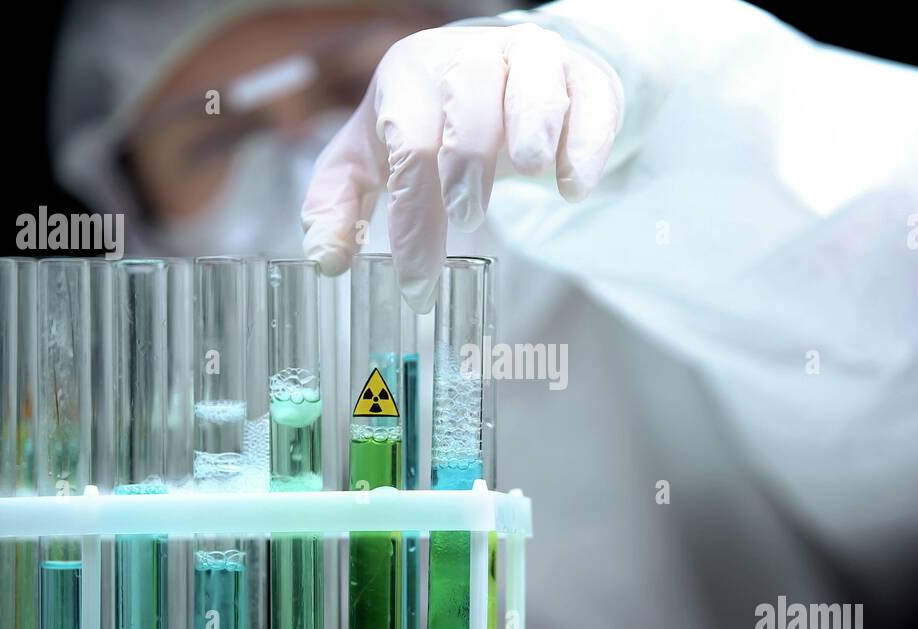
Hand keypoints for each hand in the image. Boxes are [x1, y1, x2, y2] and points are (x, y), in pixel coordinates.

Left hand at [301, 23, 623, 310]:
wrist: (508, 71)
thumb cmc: (435, 117)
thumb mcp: (375, 150)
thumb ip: (339, 202)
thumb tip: (326, 260)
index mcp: (411, 74)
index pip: (409, 144)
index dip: (414, 217)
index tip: (419, 282)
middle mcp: (471, 57)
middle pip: (469, 104)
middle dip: (468, 165)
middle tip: (467, 216)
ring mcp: (533, 61)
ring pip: (535, 91)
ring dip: (532, 140)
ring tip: (532, 176)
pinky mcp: (584, 76)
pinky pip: (591, 105)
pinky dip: (585, 149)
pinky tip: (572, 186)